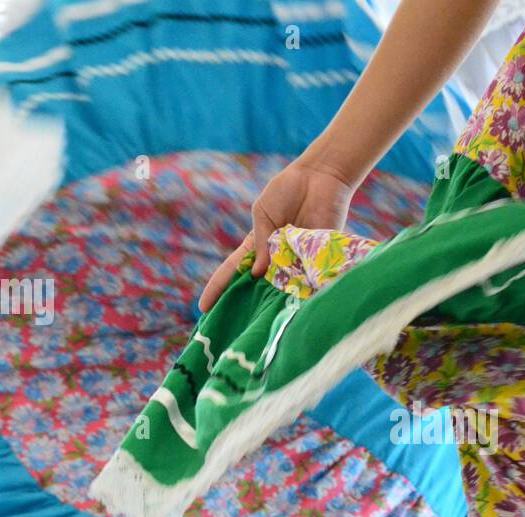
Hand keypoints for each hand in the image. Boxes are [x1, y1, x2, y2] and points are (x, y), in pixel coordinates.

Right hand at [197, 156, 357, 311]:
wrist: (320, 178)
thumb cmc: (287, 191)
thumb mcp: (264, 213)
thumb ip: (260, 241)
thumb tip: (258, 273)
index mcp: (257, 245)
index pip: (233, 270)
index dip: (218, 288)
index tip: (204, 308)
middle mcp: (276, 258)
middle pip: (257, 288)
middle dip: (246, 307)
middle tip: (233, 331)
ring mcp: (295, 260)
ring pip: (283, 288)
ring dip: (275, 304)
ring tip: (263, 327)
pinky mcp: (317, 259)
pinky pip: (309, 280)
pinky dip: (304, 292)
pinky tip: (298, 310)